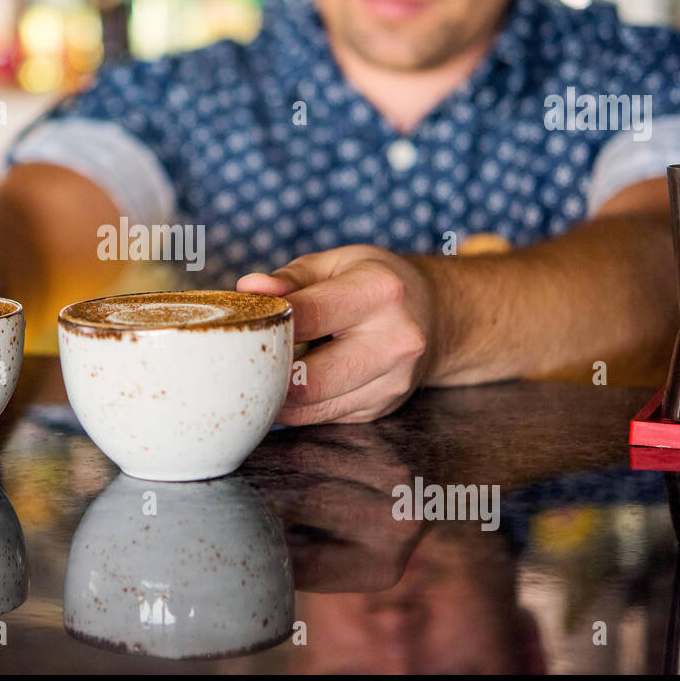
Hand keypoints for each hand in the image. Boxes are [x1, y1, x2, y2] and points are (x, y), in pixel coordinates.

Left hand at [236, 245, 437, 423]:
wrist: (434, 315)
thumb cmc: (374, 282)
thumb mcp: (336, 263)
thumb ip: (290, 278)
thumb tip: (250, 289)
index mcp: (379, 291)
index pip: (308, 316)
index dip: (268, 323)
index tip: (246, 324)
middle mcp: (395, 340)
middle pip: (309, 379)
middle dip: (269, 372)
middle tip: (245, 360)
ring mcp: (393, 381)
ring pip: (312, 406)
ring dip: (279, 394)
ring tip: (263, 372)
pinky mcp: (382, 407)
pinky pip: (323, 417)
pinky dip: (298, 406)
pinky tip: (292, 385)